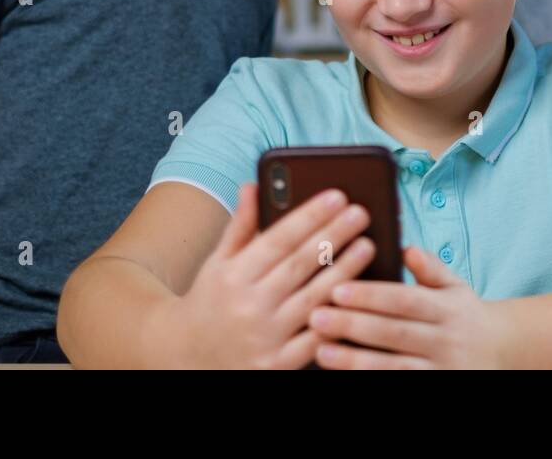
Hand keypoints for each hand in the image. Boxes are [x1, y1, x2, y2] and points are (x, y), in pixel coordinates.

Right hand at [143, 182, 376, 368]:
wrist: (184, 358)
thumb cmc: (209, 303)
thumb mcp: (217, 263)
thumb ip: (240, 226)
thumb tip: (253, 185)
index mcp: (232, 275)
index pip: (278, 239)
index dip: (310, 216)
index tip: (338, 196)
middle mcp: (247, 305)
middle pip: (300, 264)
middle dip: (334, 235)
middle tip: (362, 213)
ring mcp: (263, 338)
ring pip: (313, 300)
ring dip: (344, 271)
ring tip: (368, 246)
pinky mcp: (276, 365)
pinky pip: (315, 342)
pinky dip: (337, 321)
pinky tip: (359, 300)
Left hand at [308, 244, 509, 368]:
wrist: (502, 352)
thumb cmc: (465, 315)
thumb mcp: (456, 287)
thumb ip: (431, 268)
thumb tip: (406, 248)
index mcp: (448, 308)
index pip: (405, 300)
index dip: (371, 296)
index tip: (337, 289)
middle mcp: (446, 340)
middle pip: (394, 333)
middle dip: (354, 326)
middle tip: (316, 317)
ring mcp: (442, 370)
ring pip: (394, 367)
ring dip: (354, 361)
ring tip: (320, 351)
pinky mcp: (437, 389)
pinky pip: (400, 386)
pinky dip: (372, 380)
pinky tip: (345, 376)